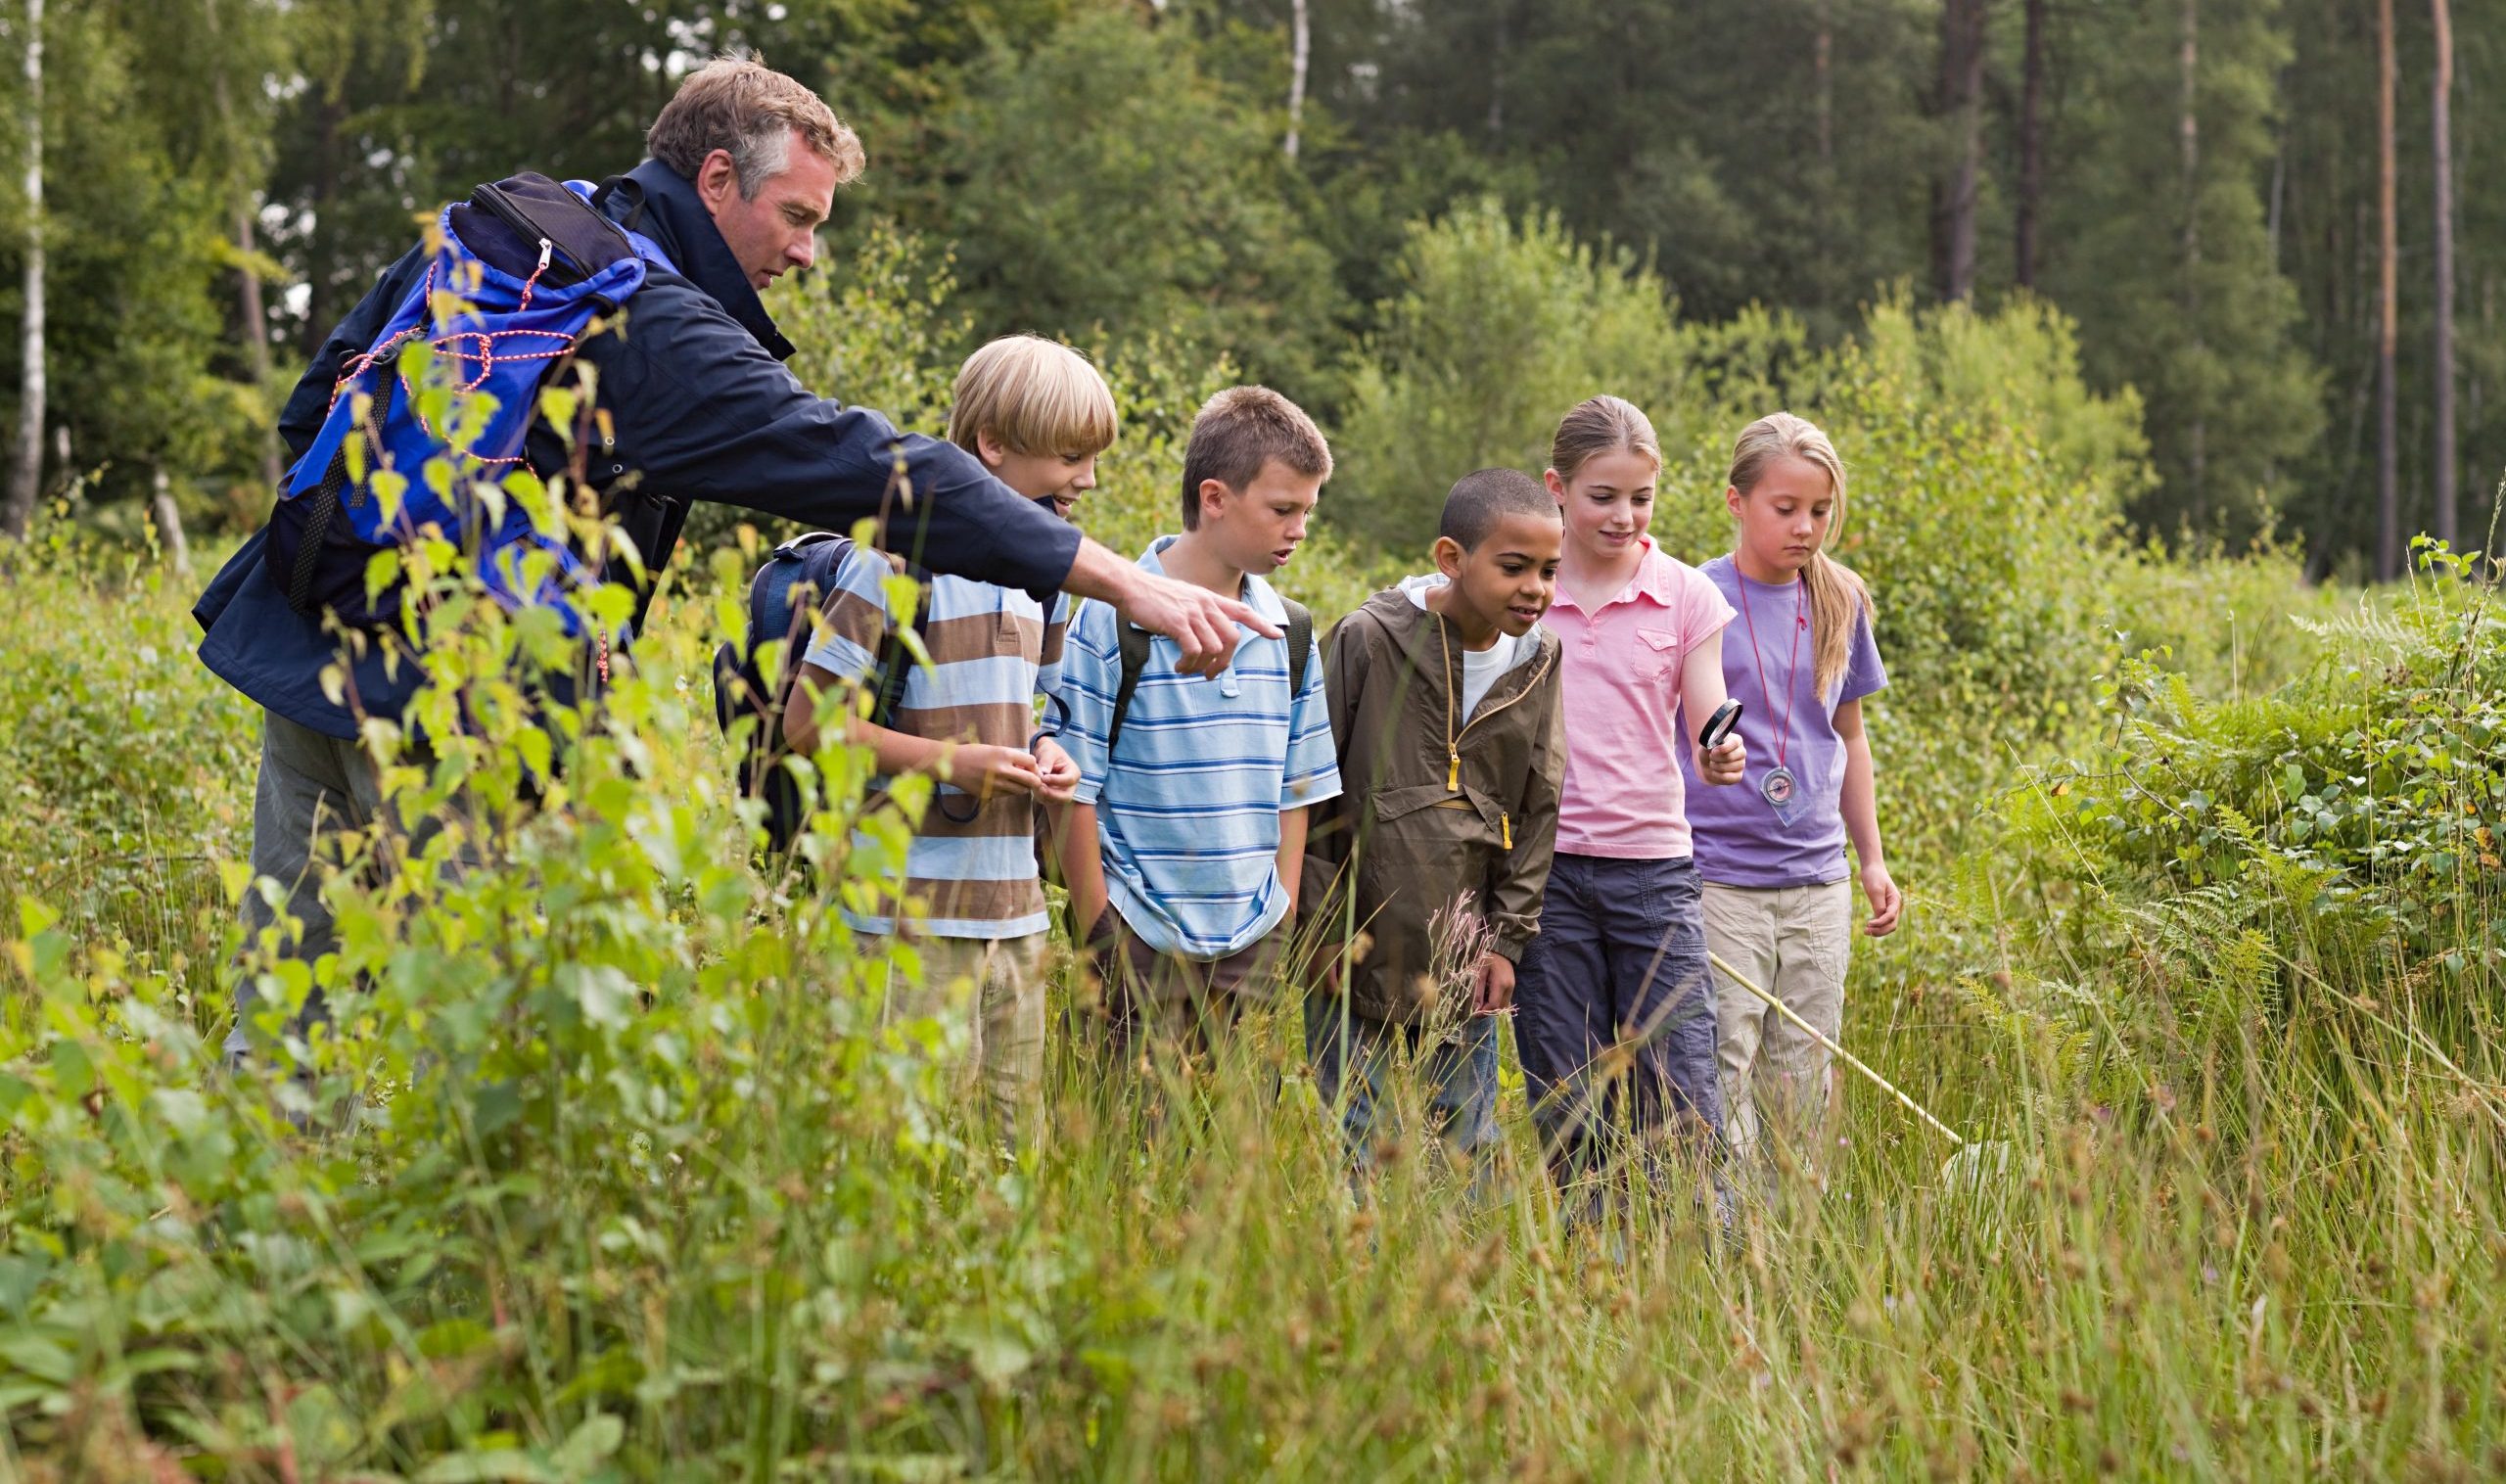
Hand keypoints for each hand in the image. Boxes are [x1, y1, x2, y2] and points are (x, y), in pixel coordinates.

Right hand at [944, 743, 1043, 800]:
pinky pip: (1008, 795)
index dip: (1033, 766)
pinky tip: (1003, 785)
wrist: (953, 764)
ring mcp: (997, 784)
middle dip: (1034, 780)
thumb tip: (1030, 767)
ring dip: (1022, 787)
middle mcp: (1003, 770)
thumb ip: (1012, 758)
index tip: (1030, 767)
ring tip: (1016, 781)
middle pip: (1031, 780)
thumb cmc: (974, 753)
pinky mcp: (991, 793)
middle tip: (1032, 780)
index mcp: (1005, 754)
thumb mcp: (995, 749)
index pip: (1032, 762)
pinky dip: (1010, 791)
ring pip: (1021, 790)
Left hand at [1032, 736, 1079, 802]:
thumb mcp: (1048, 751)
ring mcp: (1062, 793)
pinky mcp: (1053, 797)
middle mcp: (1071, 786)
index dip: (1055, 780)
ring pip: (1054, 801)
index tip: (1043, 777)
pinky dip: (1039, 796)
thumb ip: (1046, 761)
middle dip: (1051, 794)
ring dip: (1042, 795)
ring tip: (1033, 784)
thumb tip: (1043, 773)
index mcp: (1074, 772)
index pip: (1068, 780)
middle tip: (1038, 787)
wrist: (1042, 755)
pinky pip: (1047, 801)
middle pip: (1065, 797)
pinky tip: (1032, 787)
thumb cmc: (1048, 750)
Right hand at [1120, 569, 1276, 678]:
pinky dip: (1189, 664)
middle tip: (1210, 675)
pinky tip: (1179, 666)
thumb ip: (1199, 612)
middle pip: (1232, 638)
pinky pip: (1194, 651)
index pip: (1243, 610)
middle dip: (1225, 662)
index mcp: (1209, 599)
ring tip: (1186, 670)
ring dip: (1202, 667)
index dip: (1261, 624)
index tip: (1277, 635)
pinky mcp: (1178, 623)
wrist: (1131, 586)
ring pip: (1214, 649)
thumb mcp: (1184, 597)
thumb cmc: (1153, 595)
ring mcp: (1193, 613)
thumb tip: (1205, 637)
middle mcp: (1206, 605)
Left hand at [1471, 952, 1515, 1015]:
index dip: (1484, 1012)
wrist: (1502, 951)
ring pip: (1503, 1006)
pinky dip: (1496, 1002)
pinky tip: (1488, 996)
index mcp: (1500, 984)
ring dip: (1492, 1007)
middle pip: (1499, 1008)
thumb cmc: (1488, 959)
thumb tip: (1476, 1007)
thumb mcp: (1479, 974)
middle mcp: (1509, 988)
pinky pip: (1505, 1000)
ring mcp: (1512, 988)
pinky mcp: (1512, 987)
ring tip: (1482, 1001)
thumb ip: (1478, 991)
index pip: (1493, 1005)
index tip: (1474, 1013)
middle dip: (1488, 1011)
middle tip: (1477, 1008)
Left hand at [1697, 735, 1746, 785]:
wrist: (1707, 765)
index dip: (1723, 748)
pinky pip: (1730, 778)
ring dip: (1716, 766)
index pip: (1735, 742)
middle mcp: (1742, 752)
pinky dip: (1718, 776)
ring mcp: (1741, 764)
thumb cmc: (1708, 752)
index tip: (1713, 751)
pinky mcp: (1738, 776)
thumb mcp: (1706, 745)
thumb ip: (1709, 743)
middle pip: (1730, 756)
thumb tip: (1712, 746)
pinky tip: (1714, 772)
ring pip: (1729, 767)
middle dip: (1716, 758)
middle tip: (1711, 757)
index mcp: (1736, 740)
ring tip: (1712, 764)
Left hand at [1860, 860, 1902, 936]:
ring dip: (1879, 930)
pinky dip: (1877, 925)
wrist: (1872, 867)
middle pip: (1892, 924)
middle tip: (1866, 932)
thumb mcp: (1875, 889)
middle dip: (1880, 930)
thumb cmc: (1874, 876)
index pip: (1890, 917)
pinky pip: (1883, 920)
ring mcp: (1890, 907)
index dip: (1880, 923)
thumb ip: (1879, 904)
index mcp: (1895, 900)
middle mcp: (1895, 905)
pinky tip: (1868, 926)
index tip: (1868, 924)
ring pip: (1888, 924)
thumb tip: (1879, 918)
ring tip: (1866, 931)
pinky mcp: (1884, 907)